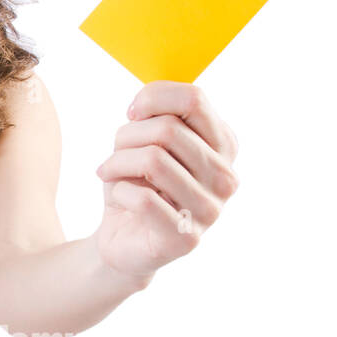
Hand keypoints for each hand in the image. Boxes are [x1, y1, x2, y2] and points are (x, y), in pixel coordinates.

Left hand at [93, 81, 240, 282]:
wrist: (122, 238)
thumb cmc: (136, 183)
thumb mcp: (143, 141)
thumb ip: (154, 116)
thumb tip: (144, 104)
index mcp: (223, 145)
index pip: (193, 98)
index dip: (152, 98)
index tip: (132, 113)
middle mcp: (225, 177)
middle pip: (167, 129)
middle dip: (127, 137)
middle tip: (116, 154)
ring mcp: (210, 209)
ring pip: (153, 161)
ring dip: (117, 164)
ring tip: (111, 173)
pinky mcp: (187, 238)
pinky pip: (143, 198)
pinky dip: (119, 192)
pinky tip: (121, 200)